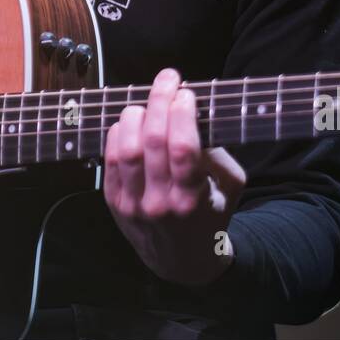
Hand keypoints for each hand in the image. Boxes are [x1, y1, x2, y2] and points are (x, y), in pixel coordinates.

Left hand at [104, 68, 246, 285]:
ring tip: (147, 102)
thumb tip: (193, 113)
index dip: (182, 114)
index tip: (187, 92)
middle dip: (160, 101)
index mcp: (193, 200)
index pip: (182, 150)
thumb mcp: (230, 186)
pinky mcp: (113, 201)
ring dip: (135, 114)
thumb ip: (217, 153)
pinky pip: (109, 158)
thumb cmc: (212, 213)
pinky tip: (131, 121)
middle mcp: (160, 203)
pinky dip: (118, 132)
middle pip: (153, 141)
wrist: (182, 260)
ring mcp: (132, 203)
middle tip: (168, 79)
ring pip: (126, 148)